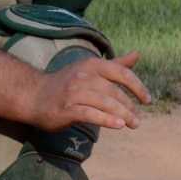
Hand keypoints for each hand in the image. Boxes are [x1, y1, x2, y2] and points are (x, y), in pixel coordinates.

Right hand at [27, 50, 149, 131]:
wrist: (33, 96)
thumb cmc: (67, 83)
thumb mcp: (91, 69)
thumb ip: (116, 65)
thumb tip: (138, 54)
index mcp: (92, 65)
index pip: (122, 73)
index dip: (138, 87)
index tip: (147, 100)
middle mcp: (84, 76)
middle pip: (115, 92)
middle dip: (130, 107)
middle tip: (138, 120)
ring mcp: (74, 93)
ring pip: (105, 103)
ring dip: (123, 115)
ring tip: (133, 124)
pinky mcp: (66, 109)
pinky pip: (91, 114)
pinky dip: (107, 120)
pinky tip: (118, 125)